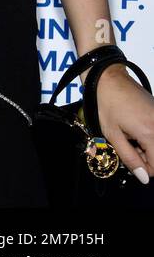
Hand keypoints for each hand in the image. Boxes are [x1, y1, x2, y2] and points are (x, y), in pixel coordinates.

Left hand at [94, 63, 153, 184]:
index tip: (129, 158)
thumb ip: (129, 158)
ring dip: (146, 146)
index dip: (142, 168)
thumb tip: (144, 177)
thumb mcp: (112, 135)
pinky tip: (135, 128)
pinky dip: (149, 136)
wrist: (109, 78)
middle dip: (145, 156)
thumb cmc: (107, 104)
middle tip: (127, 144)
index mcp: (151, 134)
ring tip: (129, 135)